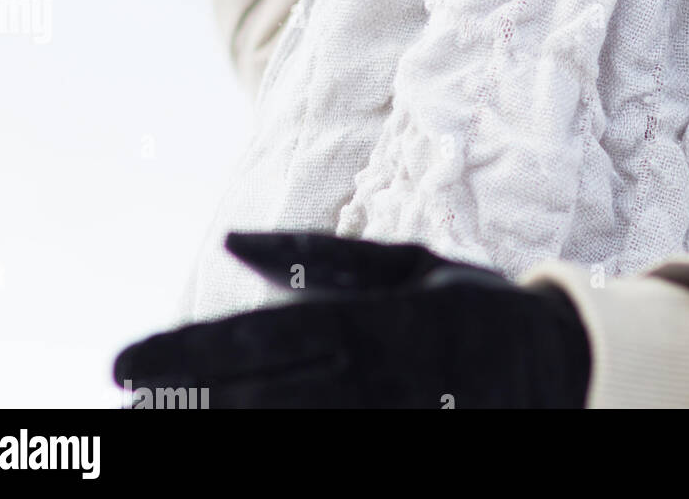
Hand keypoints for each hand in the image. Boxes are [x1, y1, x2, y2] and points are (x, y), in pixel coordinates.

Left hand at [112, 231, 591, 408]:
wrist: (564, 359)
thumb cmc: (475, 301)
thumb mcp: (405, 262)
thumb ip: (319, 259)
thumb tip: (236, 243)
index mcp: (366, 319)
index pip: (257, 338)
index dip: (187, 355)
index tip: (125, 367)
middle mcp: (369, 372)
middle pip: (257, 395)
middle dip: (186, 401)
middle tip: (127, 404)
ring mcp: (389, 415)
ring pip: (287, 428)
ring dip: (221, 424)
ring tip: (164, 422)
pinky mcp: (409, 437)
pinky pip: (335, 446)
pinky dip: (281, 438)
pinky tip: (237, 430)